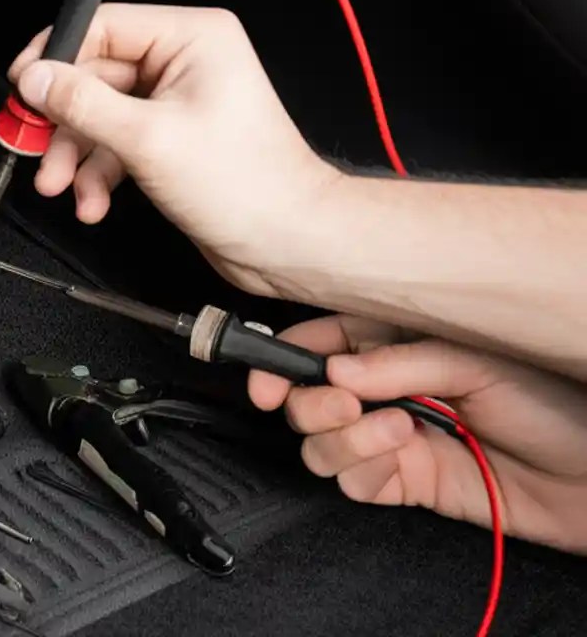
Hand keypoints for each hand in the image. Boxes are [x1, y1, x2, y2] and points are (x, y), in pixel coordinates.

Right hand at [9, 4, 343, 296]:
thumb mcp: (148, 140)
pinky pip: (115, 145)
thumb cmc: (247, 187)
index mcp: (192, 39)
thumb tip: (36, 79)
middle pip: (94, 77)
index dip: (56, 58)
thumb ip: (83, 105)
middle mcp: (185, 63)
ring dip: (76, 156)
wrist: (286, 243)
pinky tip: (92, 201)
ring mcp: (176, 103)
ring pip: (99, 116)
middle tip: (32, 149)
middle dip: (63, 123)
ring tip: (61, 186)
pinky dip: (97, 174)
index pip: (103, 27)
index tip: (23, 90)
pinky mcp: (170, 140)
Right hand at [248, 314, 586, 553]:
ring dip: (344, 441)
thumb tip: (333, 370)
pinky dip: (364, 472)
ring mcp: (396, 437)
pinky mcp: (408, 482)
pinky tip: (402, 457)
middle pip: (309, 398)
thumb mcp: (478, 362)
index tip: (267, 380)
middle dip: (313, 405)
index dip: (284, 360)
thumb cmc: (557, 399)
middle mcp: (390, 389)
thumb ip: (399, 363)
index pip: (322, 342)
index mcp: (401, 343)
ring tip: (395, 432)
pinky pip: (354, 483)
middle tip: (343, 405)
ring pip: (322, 445)